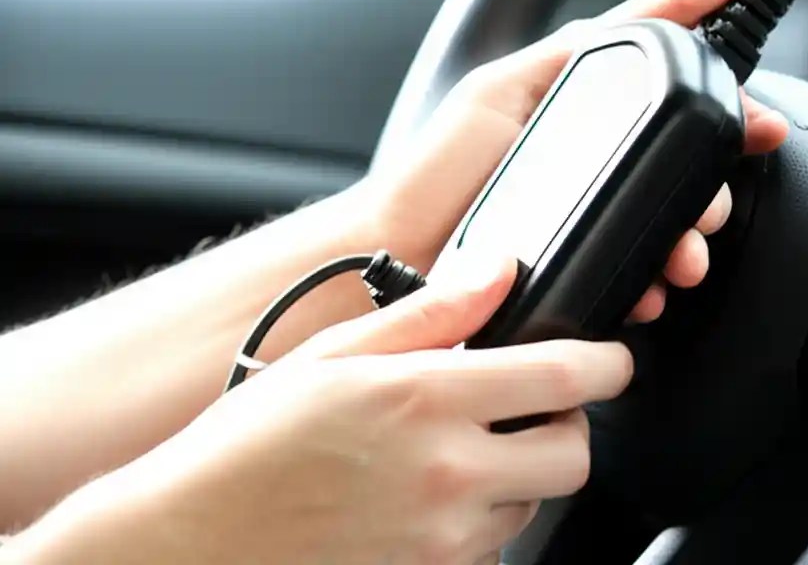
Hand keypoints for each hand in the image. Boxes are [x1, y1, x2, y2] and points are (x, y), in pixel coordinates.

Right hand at [7, 257, 624, 564]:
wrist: (192, 543)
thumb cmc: (248, 447)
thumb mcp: (334, 356)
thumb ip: (431, 313)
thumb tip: (501, 270)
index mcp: (425, 400)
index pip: (563, 376)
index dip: (608, 362)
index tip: (614, 358)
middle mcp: (447, 475)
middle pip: (574, 451)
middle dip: (568, 424)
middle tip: (532, 409)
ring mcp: (442, 540)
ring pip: (536, 503)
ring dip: (522, 476)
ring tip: (461, 456)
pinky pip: (494, 550)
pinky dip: (482, 524)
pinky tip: (432, 503)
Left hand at [356, 0, 789, 321]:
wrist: (400, 259)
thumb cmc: (435, 177)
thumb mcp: (500, 92)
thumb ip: (563, 57)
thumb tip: (633, 25)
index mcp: (575, 101)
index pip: (652, 52)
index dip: (700, 16)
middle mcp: (592, 153)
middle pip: (682, 147)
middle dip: (716, 169)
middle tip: (717, 190)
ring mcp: (592, 209)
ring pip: (673, 214)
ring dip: (693, 234)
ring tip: (685, 254)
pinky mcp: (586, 262)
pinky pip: (640, 268)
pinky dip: (656, 278)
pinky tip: (652, 287)